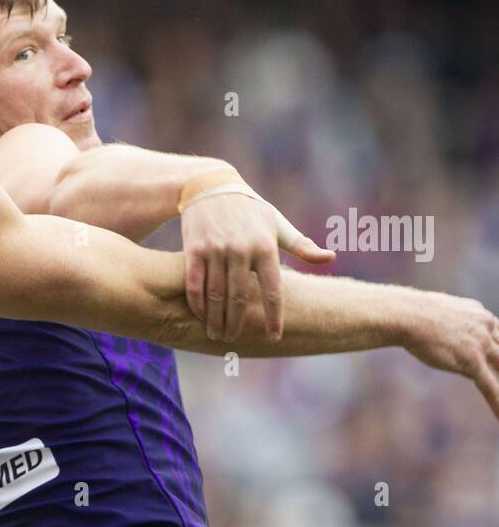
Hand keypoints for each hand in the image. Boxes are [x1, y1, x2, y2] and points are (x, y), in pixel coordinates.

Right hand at [181, 190, 335, 341]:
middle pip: (240, 297)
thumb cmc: (250, 210)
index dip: (274, 317)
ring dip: (215, 319)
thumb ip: (302, 246)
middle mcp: (242, 249)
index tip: (274, 337)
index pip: (273, 290)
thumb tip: (331, 258)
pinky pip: (194, 283)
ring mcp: (216, 250)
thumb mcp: (278, 224)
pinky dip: (196, 303)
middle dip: (237, 323)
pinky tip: (200, 316)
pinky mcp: (194, 249)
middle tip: (233, 340)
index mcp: (266, 247)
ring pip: (216, 294)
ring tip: (216, 334)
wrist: (211, 186)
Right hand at [401, 290, 498, 418]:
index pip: (496, 332)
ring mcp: (480, 346)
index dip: (496, 344)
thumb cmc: (411, 311)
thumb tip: (434, 326)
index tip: (496, 354)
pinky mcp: (471, 362)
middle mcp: (485, 328)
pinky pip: (490, 386)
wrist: (408, 315)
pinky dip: (497, 402)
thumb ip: (446, 321)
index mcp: (478, 314)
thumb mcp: (436, 311)